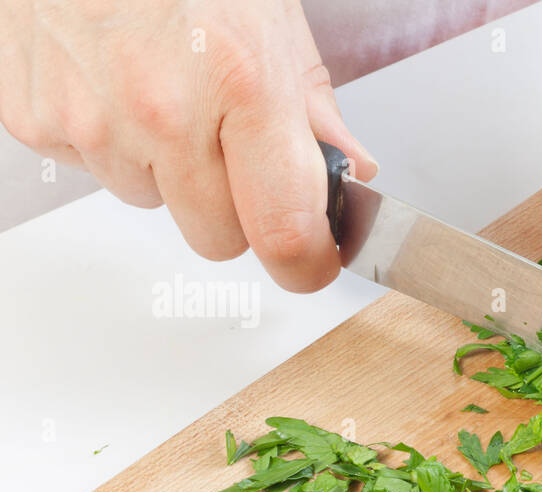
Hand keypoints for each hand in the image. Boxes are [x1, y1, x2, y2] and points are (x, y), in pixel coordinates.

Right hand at [0, 0, 376, 291]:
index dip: (306, 264)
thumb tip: (351, 169)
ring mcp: (92, 121)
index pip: (283, 232)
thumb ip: (314, 109)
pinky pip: (93, 172)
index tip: (313, 263)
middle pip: (218, 239)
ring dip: (168, 171)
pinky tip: (114, 84)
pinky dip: (112, 142)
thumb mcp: (272, 20)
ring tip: (162, 92)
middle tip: (231, 148)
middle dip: (236, 211)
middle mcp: (163, 111)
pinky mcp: (37, 121)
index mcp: (242, 84)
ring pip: (153, 204)